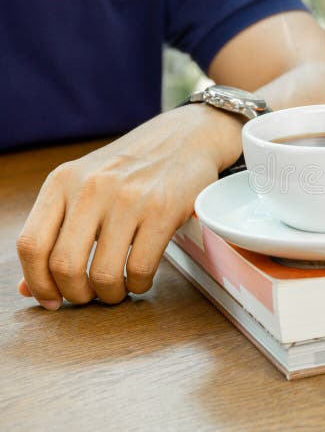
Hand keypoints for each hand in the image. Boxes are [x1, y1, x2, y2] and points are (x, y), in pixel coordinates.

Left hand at [17, 105, 242, 308]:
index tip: (51, 299)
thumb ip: (56, 232)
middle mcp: (91, 188)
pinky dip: (138, 284)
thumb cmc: (132, 167)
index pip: (32, 244)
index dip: (37, 282)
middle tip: (89, 297)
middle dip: (76, 294)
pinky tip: (140, 277)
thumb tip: (27, 288)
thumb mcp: (85, 187)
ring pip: (103, 272)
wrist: (185, 138)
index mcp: (62, 181)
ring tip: (117, 289)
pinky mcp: (163, 211)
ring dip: (110, 294)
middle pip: (64, 264)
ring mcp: (128, 199)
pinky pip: (140, 267)